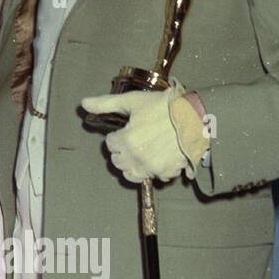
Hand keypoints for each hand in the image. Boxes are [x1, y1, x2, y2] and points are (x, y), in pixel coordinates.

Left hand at [80, 85, 209, 182]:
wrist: (196, 116)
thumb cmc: (163, 106)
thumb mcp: (133, 101)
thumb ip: (105, 104)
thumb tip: (83, 104)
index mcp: (125, 141)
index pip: (110, 145)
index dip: (117, 136)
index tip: (128, 129)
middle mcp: (136, 158)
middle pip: (118, 161)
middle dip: (122, 151)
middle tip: (134, 139)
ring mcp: (152, 168)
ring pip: (131, 174)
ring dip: (133, 164)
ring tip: (142, 151)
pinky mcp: (166, 173)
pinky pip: (153, 177)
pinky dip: (153, 170)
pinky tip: (158, 157)